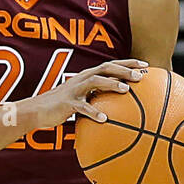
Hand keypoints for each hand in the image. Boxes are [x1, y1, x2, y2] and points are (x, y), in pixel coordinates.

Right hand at [27, 59, 149, 128]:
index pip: (111, 65)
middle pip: (107, 68)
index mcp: (88, 76)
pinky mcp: (67, 103)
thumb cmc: (61, 106)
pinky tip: (104, 119)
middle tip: (141, 76)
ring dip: (111, 84)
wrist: (37, 111)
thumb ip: (96, 98)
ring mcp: (75, 90)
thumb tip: (116, 107)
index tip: (146, 66)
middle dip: (124, 70)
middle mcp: (83, 79)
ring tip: (126, 89)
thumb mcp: (81, 98)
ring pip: (96, 82)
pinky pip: (83, 107)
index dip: (128, 64)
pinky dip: (93, 112)